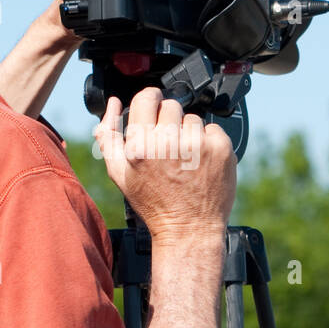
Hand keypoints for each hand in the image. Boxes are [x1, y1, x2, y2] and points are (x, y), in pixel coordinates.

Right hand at [94, 87, 235, 241]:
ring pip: (192, 118)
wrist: (188, 229)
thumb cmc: (153, 203)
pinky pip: (213, 129)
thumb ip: (108, 135)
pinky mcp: (220, 148)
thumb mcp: (119, 172)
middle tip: (169, 146)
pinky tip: (201, 162)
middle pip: (170, 105)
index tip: (153, 109)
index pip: (147, 98)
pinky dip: (208, 142)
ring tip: (185, 159)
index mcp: (141, 147)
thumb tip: (113, 102)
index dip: (150, 101)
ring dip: (188, 133)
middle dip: (168, 121)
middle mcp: (169, 143)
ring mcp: (197, 144)